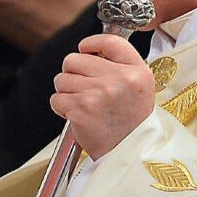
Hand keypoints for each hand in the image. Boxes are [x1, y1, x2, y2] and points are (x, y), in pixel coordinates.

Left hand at [52, 34, 154, 159]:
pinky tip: (77, 115)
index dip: (90, 43)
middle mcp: (119, 80)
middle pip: (74, 59)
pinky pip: (56, 99)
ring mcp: (98, 95)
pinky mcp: (80, 110)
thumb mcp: (139, 87)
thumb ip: (120, 65)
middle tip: (83, 88)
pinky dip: (61, 108)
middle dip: (72, 73)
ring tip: (83, 104)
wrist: (129, 154)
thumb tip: (88, 49)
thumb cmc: (130, 122)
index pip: (110, 42)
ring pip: (61, 79)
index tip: (84, 50)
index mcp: (137, 72)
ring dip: (66, 92)